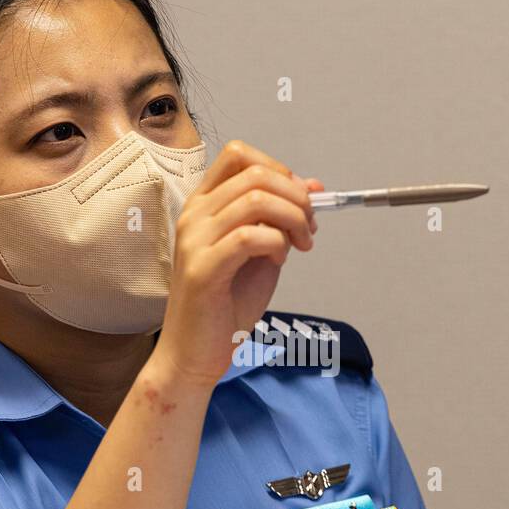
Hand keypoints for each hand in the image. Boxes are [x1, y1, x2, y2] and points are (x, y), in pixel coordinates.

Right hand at [152, 139, 322, 386]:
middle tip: (309, 227)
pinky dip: (277, 244)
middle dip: (296, 197)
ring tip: (300, 245)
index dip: (278, 169)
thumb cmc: (225, 304)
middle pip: (255, 174)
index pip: (238, 155)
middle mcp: (195, 215)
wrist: (195, 353)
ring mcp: (195, 240)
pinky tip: (279, 261)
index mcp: (204, 205)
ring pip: (257, 200)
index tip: (299, 201)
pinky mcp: (203, 269)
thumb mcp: (261, 252)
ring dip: (292, 219)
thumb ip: (280, 219)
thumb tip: (313, 187)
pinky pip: (251, 237)